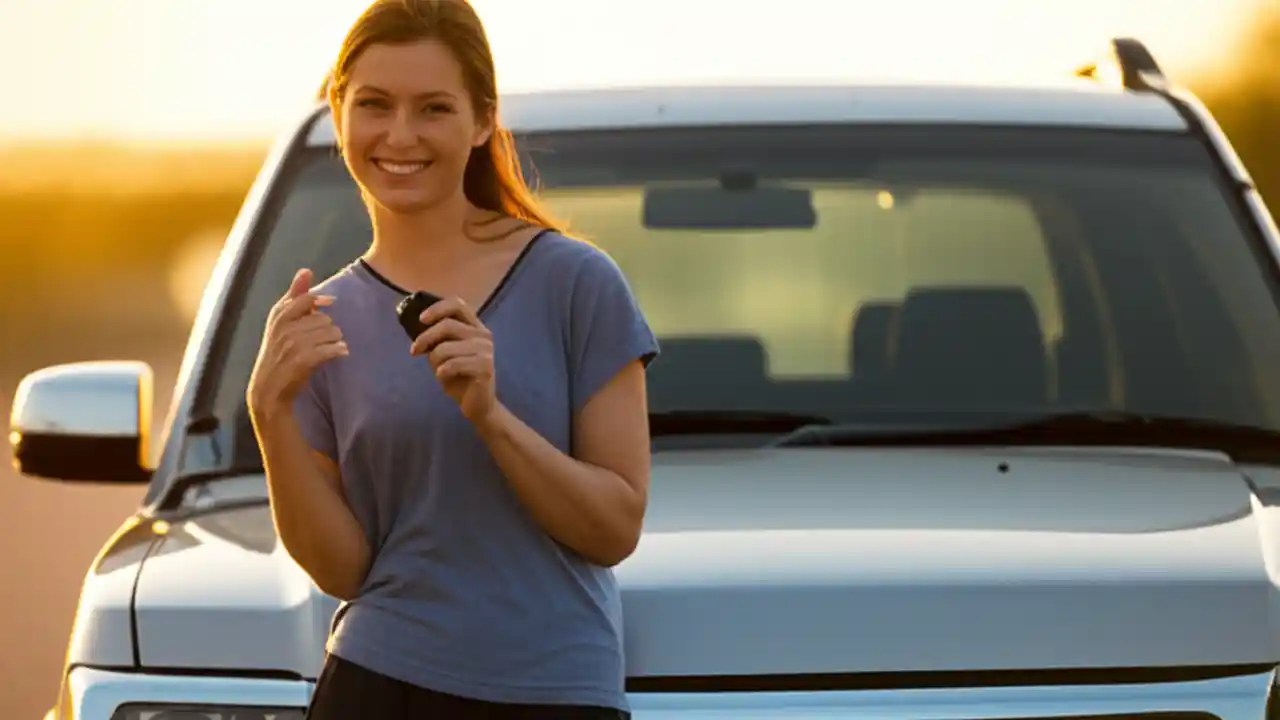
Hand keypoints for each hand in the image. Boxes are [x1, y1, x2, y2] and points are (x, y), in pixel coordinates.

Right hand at [246, 268, 347, 420]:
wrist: (268, 388)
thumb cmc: (278, 351)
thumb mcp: (280, 322)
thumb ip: (295, 295)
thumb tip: (306, 270)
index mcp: (278, 316)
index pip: (305, 299)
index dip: (320, 301)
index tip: (329, 303)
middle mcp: (285, 328)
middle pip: (324, 319)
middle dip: (329, 328)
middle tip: (324, 338)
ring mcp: (294, 344)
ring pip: (331, 332)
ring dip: (336, 340)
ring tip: (331, 346)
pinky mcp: (304, 360)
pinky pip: (332, 349)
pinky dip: (340, 351)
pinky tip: (340, 353)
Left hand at [409, 297, 496, 425]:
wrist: (479, 405)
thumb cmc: (460, 377)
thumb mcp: (445, 353)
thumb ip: (438, 339)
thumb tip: (418, 328)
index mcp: (475, 326)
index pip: (458, 304)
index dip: (437, 309)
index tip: (421, 319)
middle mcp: (483, 334)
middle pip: (447, 325)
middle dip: (425, 338)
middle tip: (414, 351)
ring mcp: (486, 350)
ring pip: (445, 348)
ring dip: (434, 361)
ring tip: (438, 371)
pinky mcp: (485, 367)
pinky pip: (452, 365)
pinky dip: (442, 372)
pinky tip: (444, 377)